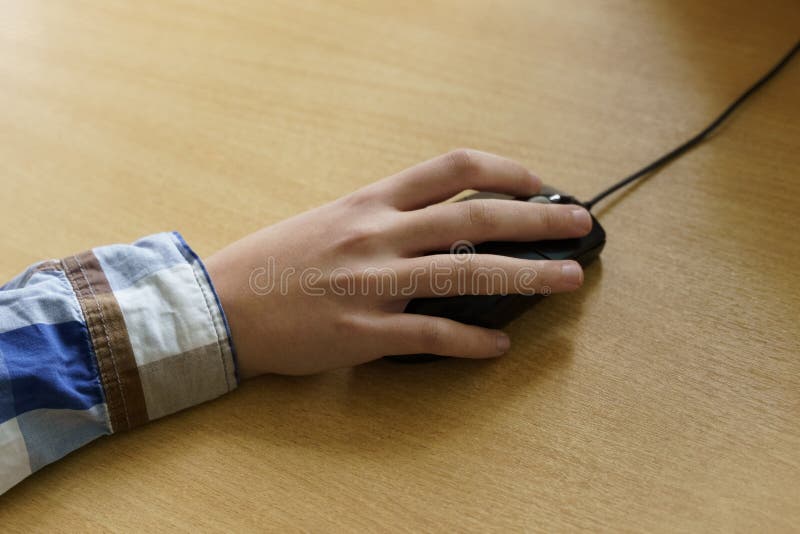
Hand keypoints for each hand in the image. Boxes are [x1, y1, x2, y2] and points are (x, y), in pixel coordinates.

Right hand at [205, 149, 591, 376]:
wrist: (221, 306)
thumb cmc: (274, 262)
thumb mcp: (330, 222)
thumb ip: (384, 220)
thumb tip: (441, 227)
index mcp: (369, 203)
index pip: (449, 169)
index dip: (502, 170)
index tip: (536, 182)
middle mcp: (377, 235)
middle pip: (475, 217)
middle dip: (536, 219)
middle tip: (579, 223)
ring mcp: (372, 284)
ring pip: (466, 273)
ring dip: (526, 275)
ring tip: (565, 279)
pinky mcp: (363, 333)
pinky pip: (432, 336)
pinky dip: (472, 343)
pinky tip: (498, 346)